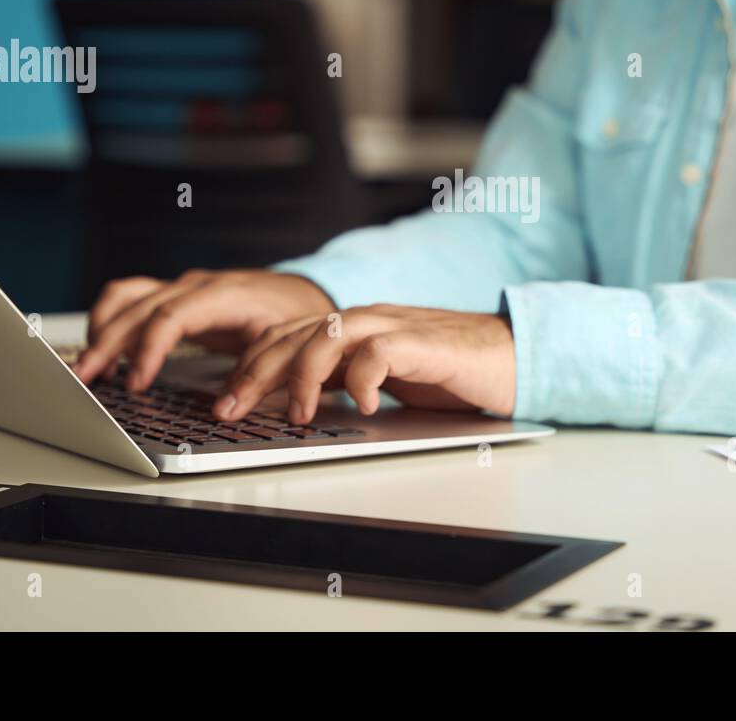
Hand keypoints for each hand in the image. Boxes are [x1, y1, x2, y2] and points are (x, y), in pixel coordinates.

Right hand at [72, 269, 334, 389]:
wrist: (304, 295)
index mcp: (225, 295)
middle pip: (139, 308)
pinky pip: (132, 300)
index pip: (173, 315)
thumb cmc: (297, 318)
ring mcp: (184, 289)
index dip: (149, 349)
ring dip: (102, 330)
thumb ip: (256, 373)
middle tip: (86, 381)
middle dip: (108, 344)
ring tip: (88, 368)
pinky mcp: (176, 298)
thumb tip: (225, 408)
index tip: (136, 384)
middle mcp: (198, 286)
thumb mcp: (286, 346)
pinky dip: (111, 321)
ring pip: (127, 298)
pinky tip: (105, 352)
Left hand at [212, 304, 516, 423]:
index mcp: (350, 328)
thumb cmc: (449, 372)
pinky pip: (379, 353)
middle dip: (255, 373)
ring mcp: (392, 327)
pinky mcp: (422, 342)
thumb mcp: (380, 379)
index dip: (248, 365)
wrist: (511, 357)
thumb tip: (293, 404)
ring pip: (326, 337)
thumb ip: (341, 379)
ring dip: (301, 376)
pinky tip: (363, 405)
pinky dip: (363, 379)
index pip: (284, 335)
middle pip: (293, 334)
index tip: (224, 400)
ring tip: (295, 415)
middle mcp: (365, 320)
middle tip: (230, 409)